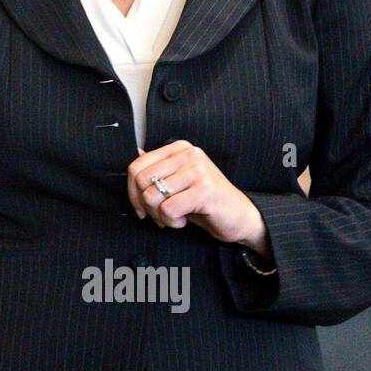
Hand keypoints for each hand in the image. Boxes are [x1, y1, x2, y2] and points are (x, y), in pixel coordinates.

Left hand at [127, 140, 269, 253]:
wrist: (238, 216)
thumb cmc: (204, 200)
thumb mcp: (177, 181)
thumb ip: (158, 167)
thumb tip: (135, 153)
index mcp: (179, 148)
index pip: (137, 166)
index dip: (132, 192)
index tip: (140, 207)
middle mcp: (189, 154)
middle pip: (142, 181)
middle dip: (145, 205)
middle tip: (160, 215)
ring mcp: (198, 170)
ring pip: (153, 196)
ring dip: (160, 215)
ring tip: (175, 217)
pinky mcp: (205, 190)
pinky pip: (168, 209)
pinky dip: (171, 221)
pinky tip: (184, 220)